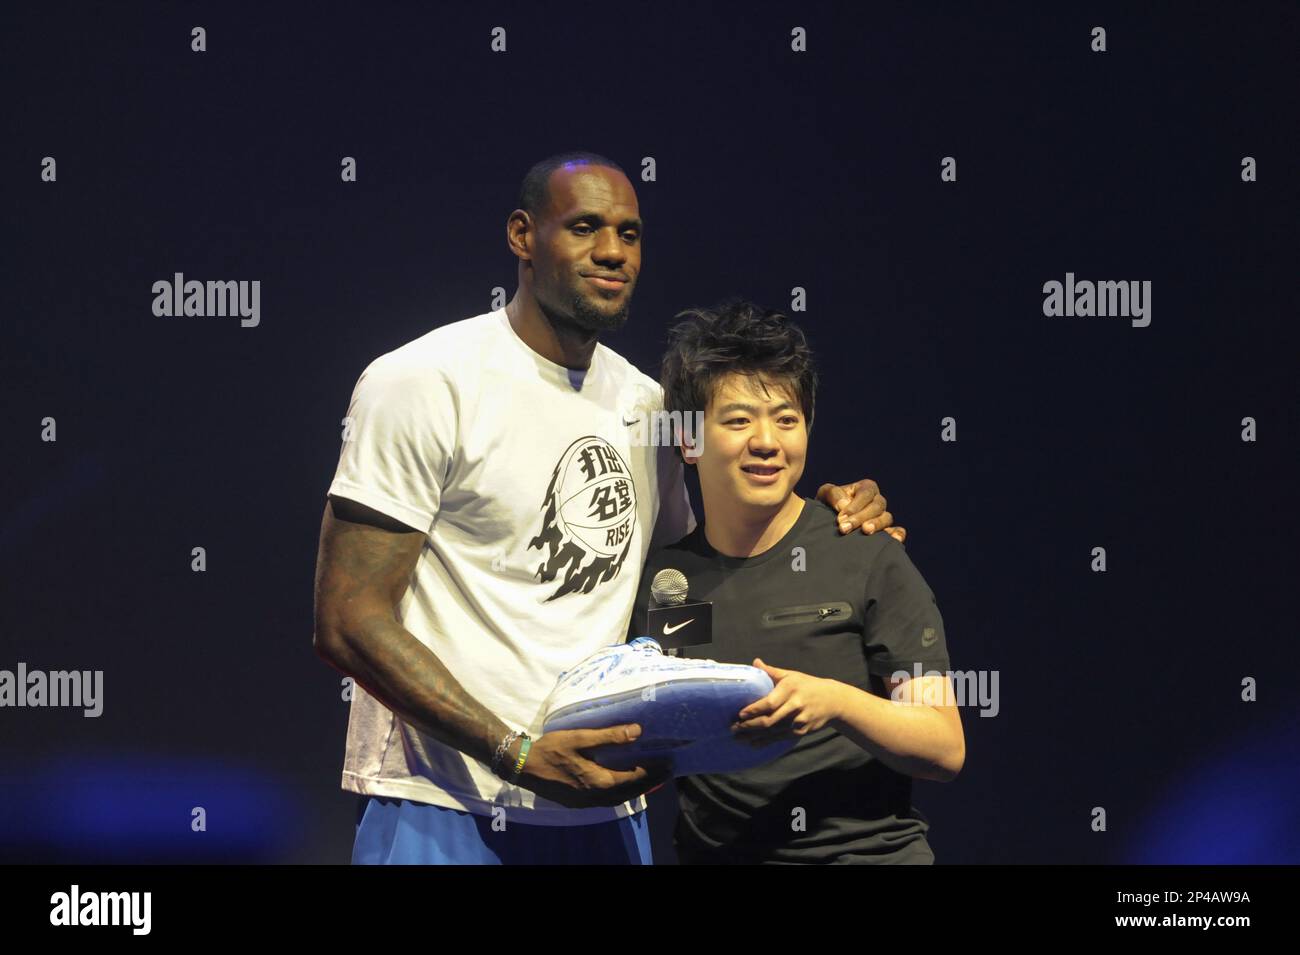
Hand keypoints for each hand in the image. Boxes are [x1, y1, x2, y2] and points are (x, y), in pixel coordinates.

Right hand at [513, 725, 669, 808]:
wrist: (522, 766)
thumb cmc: (551, 749)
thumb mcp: (580, 738)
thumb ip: (609, 736)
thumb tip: (638, 731)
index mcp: (599, 782)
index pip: (634, 778)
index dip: (653, 771)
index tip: (669, 762)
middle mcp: (596, 797)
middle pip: (631, 792)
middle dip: (650, 781)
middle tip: (667, 770)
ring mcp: (587, 803)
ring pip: (620, 798)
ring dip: (637, 788)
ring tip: (652, 777)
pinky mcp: (580, 802)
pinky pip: (609, 800)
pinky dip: (622, 792)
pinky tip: (625, 783)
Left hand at [732, 660, 845, 742]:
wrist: (833, 701)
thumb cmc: (807, 685)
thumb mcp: (791, 675)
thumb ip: (772, 671)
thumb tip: (755, 662)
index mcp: (790, 688)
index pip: (770, 702)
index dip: (754, 710)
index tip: (740, 714)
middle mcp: (795, 705)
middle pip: (770, 720)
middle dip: (750, 726)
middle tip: (734, 728)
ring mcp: (799, 720)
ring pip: (773, 731)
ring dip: (754, 736)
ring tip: (738, 738)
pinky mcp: (802, 731)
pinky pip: (780, 738)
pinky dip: (766, 741)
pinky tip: (753, 743)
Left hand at [816, 478, 905, 542]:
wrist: (829, 523)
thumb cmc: (829, 505)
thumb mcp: (826, 494)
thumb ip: (833, 495)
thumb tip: (844, 505)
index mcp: (866, 488)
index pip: (865, 494)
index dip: (854, 506)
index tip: (840, 518)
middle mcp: (877, 500)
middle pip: (877, 506)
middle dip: (860, 517)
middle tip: (845, 528)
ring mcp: (883, 516)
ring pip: (887, 518)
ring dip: (877, 525)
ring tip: (865, 531)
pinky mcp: (887, 530)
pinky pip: (898, 530)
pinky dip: (898, 533)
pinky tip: (894, 540)